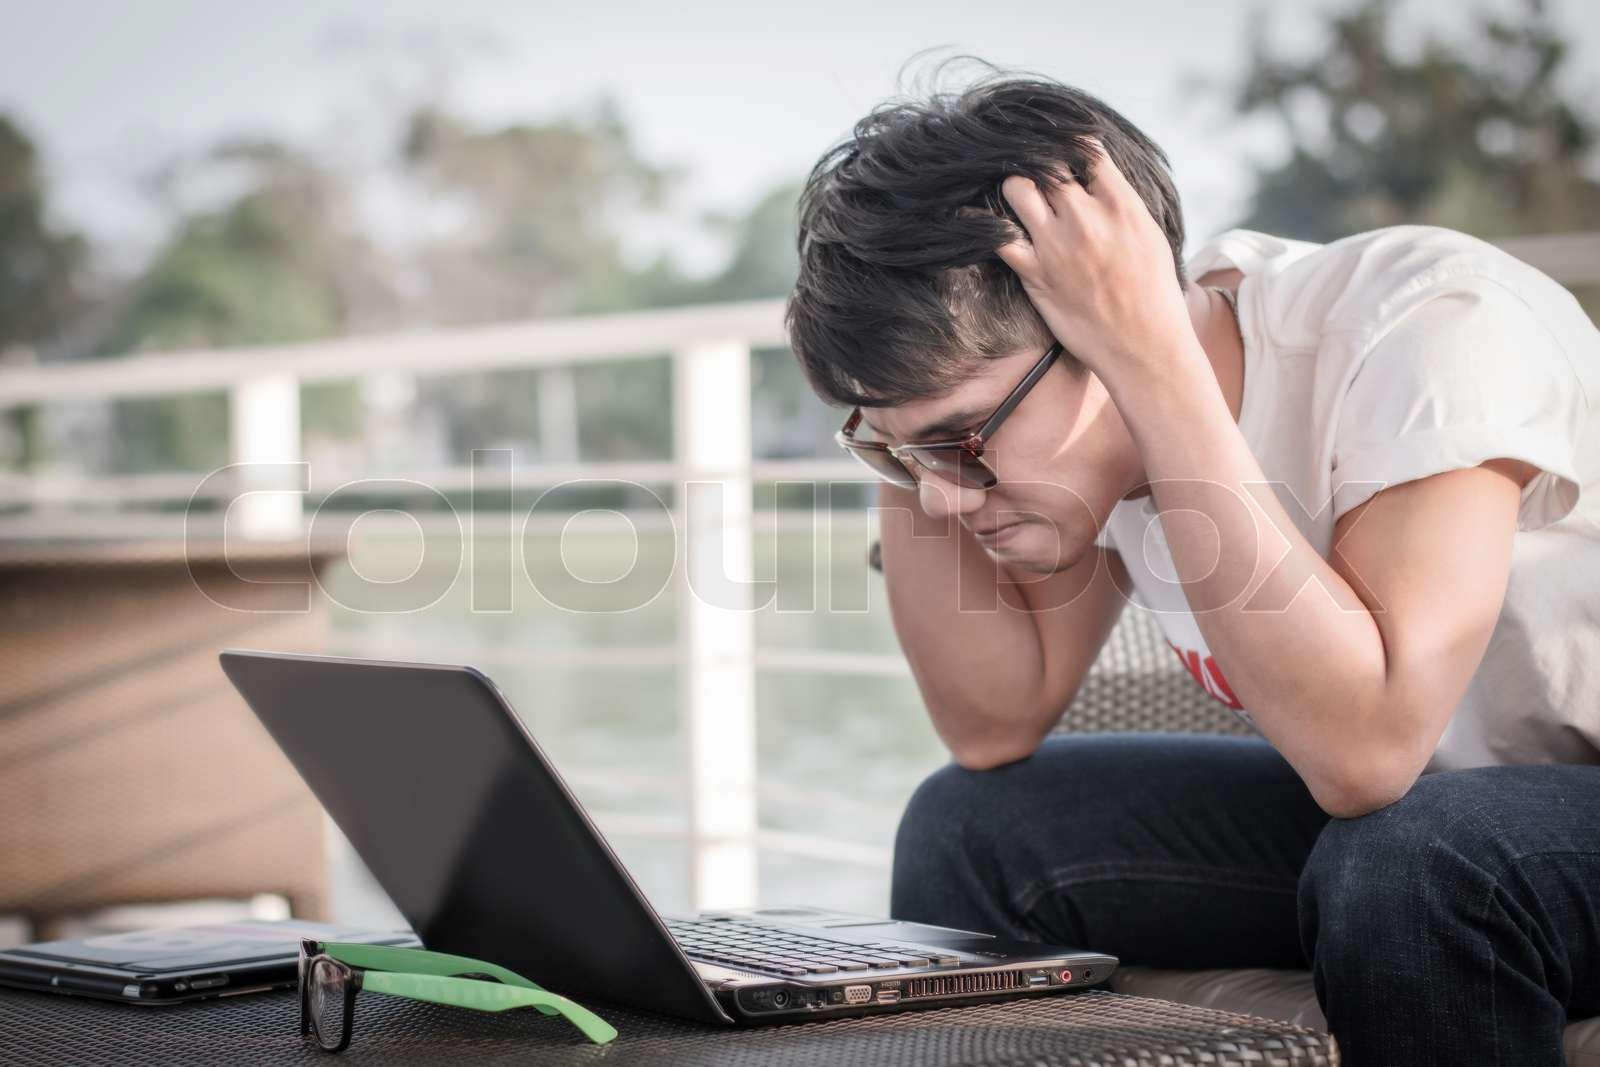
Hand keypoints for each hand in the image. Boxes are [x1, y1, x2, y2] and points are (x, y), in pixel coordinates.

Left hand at [995, 140, 1202, 389]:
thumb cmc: (1153, 294)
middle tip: (1036, 173)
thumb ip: (1121, 204)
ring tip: (1019, 196)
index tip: (1062, 150)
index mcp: (1121, 205)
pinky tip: (972, 217)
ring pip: (1017, 188)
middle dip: (1039, 163)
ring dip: (1015, 187)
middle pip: (1047, 164)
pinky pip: (998, 237)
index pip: (1086, 149)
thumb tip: (1096, 180)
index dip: (1070, 144)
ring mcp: (1057, 245)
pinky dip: (982, 224)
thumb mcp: (1150, 236)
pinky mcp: (1035, 274)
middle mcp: (1086, 218)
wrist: (1145, 346)